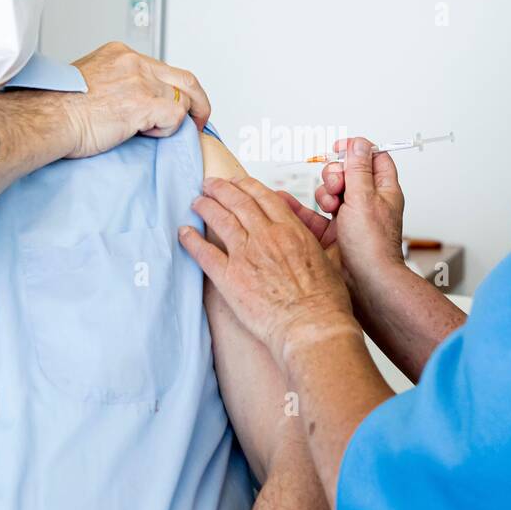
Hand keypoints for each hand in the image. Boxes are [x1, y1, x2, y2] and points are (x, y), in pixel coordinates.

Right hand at [63, 42, 210, 158]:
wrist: (45, 118)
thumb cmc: (56, 109)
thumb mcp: (88, 82)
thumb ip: (114, 85)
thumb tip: (125, 103)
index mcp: (120, 54)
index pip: (162, 68)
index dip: (173, 90)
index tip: (174, 105)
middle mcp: (134, 62)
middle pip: (185, 78)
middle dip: (198, 102)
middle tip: (198, 121)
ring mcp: (141, 81)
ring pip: (184, 98)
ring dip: (177, 120)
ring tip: (161, 132)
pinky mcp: (144, 103)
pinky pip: (177, 116)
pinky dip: (168, 129)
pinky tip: (145, 133)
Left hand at [179, 177, 357, 360]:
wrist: (312, 327)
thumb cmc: (324, 303)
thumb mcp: (327, 260)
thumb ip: (310, 243)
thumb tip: (305, 239)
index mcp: (291, 229)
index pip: (263, 196)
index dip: (246, 185)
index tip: (237, 182)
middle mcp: (266, 236)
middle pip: (238, 201)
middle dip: (221, 189)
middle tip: (211, 184)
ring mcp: (246, 255)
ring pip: (220, 219)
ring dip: (205, 206)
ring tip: (197, 201)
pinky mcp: (229, 278)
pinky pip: (204, 253)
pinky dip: (191, 240)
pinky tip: (183, 233)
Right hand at [312, 137, 405, 287]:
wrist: (364, 282)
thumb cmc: (373, 245)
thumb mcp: (364, 198)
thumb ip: (358, 169)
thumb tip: (359, 143)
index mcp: (383, 191)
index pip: (373, 159)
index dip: (356, 150)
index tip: (340, 149)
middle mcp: (367, 203)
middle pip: (347, 174)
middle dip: (335, 174)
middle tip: (336, 186)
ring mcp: (350, 218)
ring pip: (330, 193)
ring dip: (324, 193)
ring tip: (329, 206)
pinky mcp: (333, 233)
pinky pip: (313, 214)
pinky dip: (301, 207)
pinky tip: (286, 201)